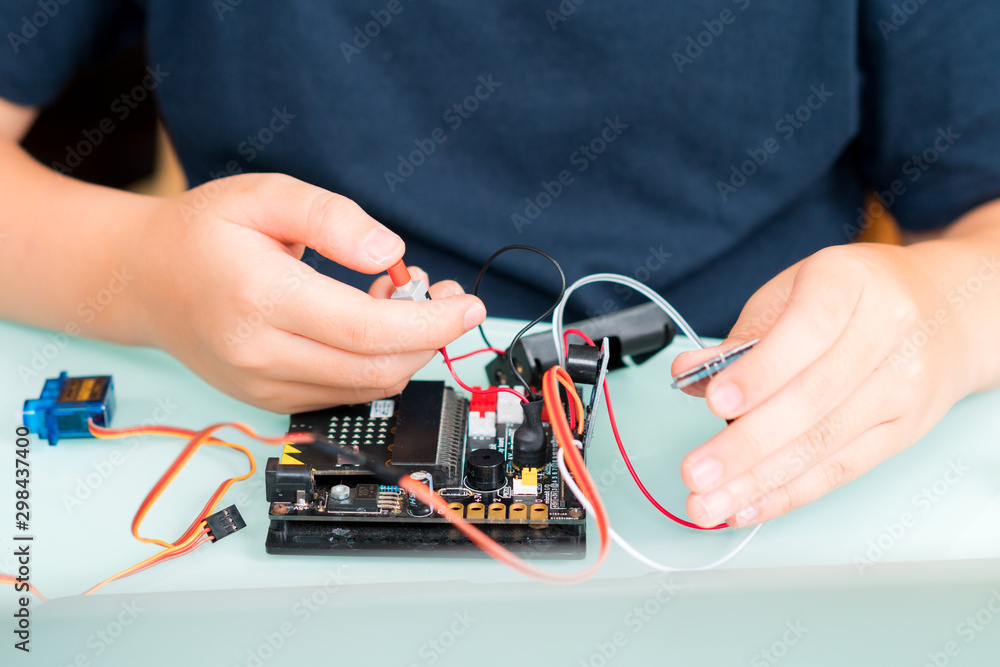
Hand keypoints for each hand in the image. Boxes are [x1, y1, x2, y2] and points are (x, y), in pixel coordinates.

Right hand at [137, 173, 485, 412]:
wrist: (143, 280)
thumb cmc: (203, 233)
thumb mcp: (265, 195)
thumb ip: (332, 217)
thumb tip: (387, 251)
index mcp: (260, 299)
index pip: (368, 331)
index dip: (431, 323)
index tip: (468, 305)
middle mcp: (260, 355)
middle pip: (376, 368)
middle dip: (429, 337)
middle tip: (443, 294)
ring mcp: (262, 387)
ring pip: (365, 388)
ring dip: (404, 350)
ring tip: (399, 295)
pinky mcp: (268, 401)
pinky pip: (343, 393)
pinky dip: (374, 364)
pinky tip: (370, 323)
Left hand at [671, 242, 979, 527]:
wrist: (944, 311)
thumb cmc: (852, 297)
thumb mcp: (794, 292)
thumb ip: (741, 336)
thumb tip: (688, 373)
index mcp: (849, 283)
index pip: (807, 331)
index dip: (761, 372)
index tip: (716, 403)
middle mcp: (885, 333)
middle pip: (813, 398)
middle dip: (747, 444)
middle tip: (697, 472)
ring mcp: (900, 387)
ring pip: (825, 442)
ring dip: (759, 481)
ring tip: (709, 504)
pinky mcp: (903, 431)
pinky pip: (842, 470)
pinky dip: (788, 493)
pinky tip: (748, 507)